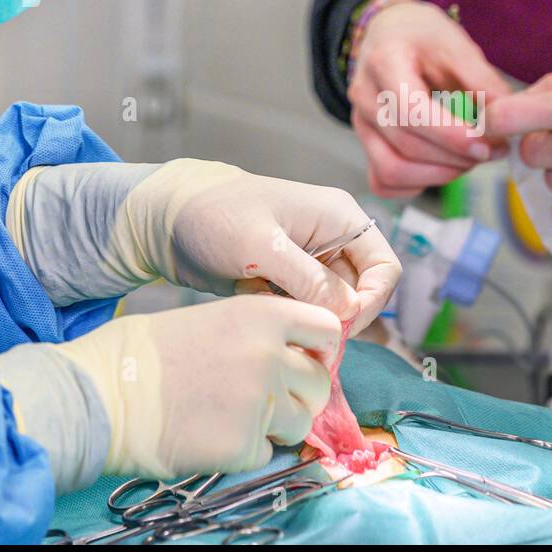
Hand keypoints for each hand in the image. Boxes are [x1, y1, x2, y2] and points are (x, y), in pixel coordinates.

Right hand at [0, 296, 340, 485]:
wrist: (100, 395)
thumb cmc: (142, 353)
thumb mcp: (209, 318)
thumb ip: (257, 334)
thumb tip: (290, 355)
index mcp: (263, 317)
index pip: (328, 330)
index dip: (320, 349)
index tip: (307, 360)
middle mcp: (270, 357)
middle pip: (319, 383)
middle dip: (299, 394)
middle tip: (266, 398)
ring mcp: (260, 404)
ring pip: (299, 423)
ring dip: (275, 425)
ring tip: (233, 418)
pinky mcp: (243, 446)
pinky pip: (266, 453)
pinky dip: (246, 450)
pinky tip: (211, 436)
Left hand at [129, 161, 400, 331]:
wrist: (167, 218)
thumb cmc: (213, 215)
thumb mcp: (259, 246)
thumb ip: (307, 278)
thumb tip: (345, 311)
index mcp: (340, 218)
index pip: (384, 269)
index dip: (370, 303)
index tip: (338, 327)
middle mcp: (335, 240)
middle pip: (363, 293)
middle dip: (339, 319)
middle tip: (304, 335)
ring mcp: (314, 262)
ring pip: (335, 308)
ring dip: (313, 322)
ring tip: (278, 321)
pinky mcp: (291, 282)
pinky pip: (309, 311)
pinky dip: (294, 321)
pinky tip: (266, 317)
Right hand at [346, 0, 511, 197]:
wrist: (392, 33)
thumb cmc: (425, 38)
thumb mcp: (457, 47)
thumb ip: (483, 84)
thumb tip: (506, 128)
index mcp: (385, 62)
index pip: (411, 111)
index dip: (451, 136)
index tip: (487, 145)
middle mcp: (364, 96)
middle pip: (405, 146)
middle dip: (454, 158)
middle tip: (490, 151)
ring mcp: (360, 123)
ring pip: (391, 170)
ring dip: (438, 175)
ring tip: (467, 160)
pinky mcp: (365, 143)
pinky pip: (382, 182)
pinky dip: (415, 185)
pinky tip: (440, 168)